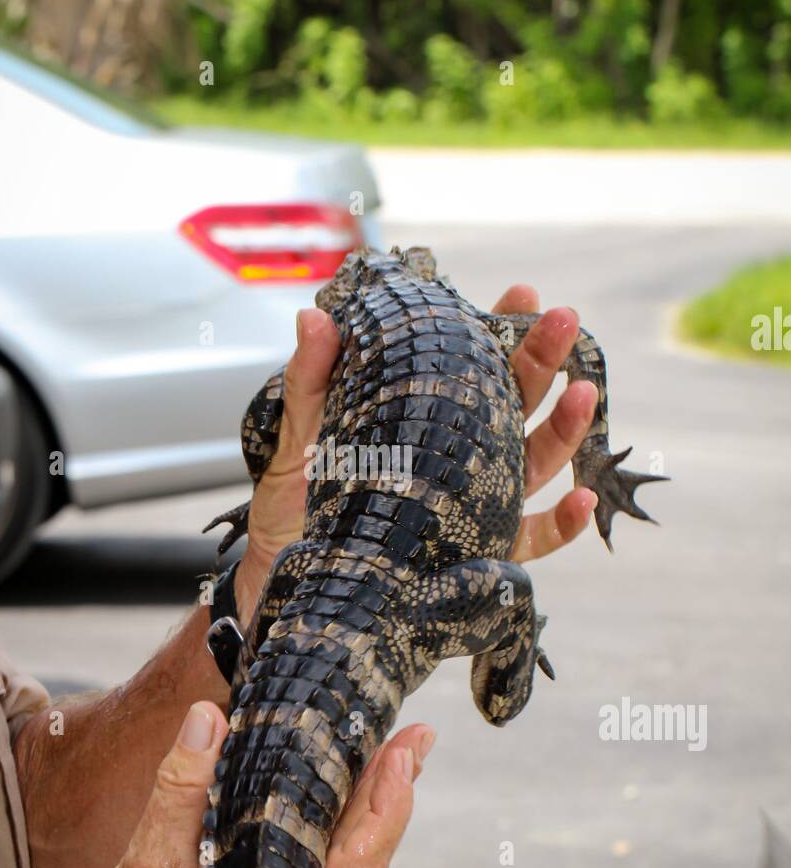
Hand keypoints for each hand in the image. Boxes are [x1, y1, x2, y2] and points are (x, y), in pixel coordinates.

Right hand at [55, 703, 433, 867]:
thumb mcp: (144, 863)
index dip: (391, 799)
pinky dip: (332, 845)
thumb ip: (181, 789)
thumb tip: (209, 717)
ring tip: (378, 760)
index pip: (361, 856)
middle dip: (390, 791)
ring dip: (363, 818)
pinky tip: (327, 812)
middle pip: (365, 858)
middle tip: (412, 737)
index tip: (407, 748)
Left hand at [235, 289, 596, 620]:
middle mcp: (460, 457)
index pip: (474, 366)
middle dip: (544, 360)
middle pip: (516, 404)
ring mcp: (474, 505)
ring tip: (583, 393)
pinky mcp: (476, 558)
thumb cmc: (295, 502)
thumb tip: (315, 316)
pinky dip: (564, 523)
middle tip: (563, 321)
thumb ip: (312, 376)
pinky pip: (531, 542)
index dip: (503, 328)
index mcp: (426, 418)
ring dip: (566, 428)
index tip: (524, 295)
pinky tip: (582, 499)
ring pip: (535, 462)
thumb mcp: (300, 432)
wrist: (282, 572)